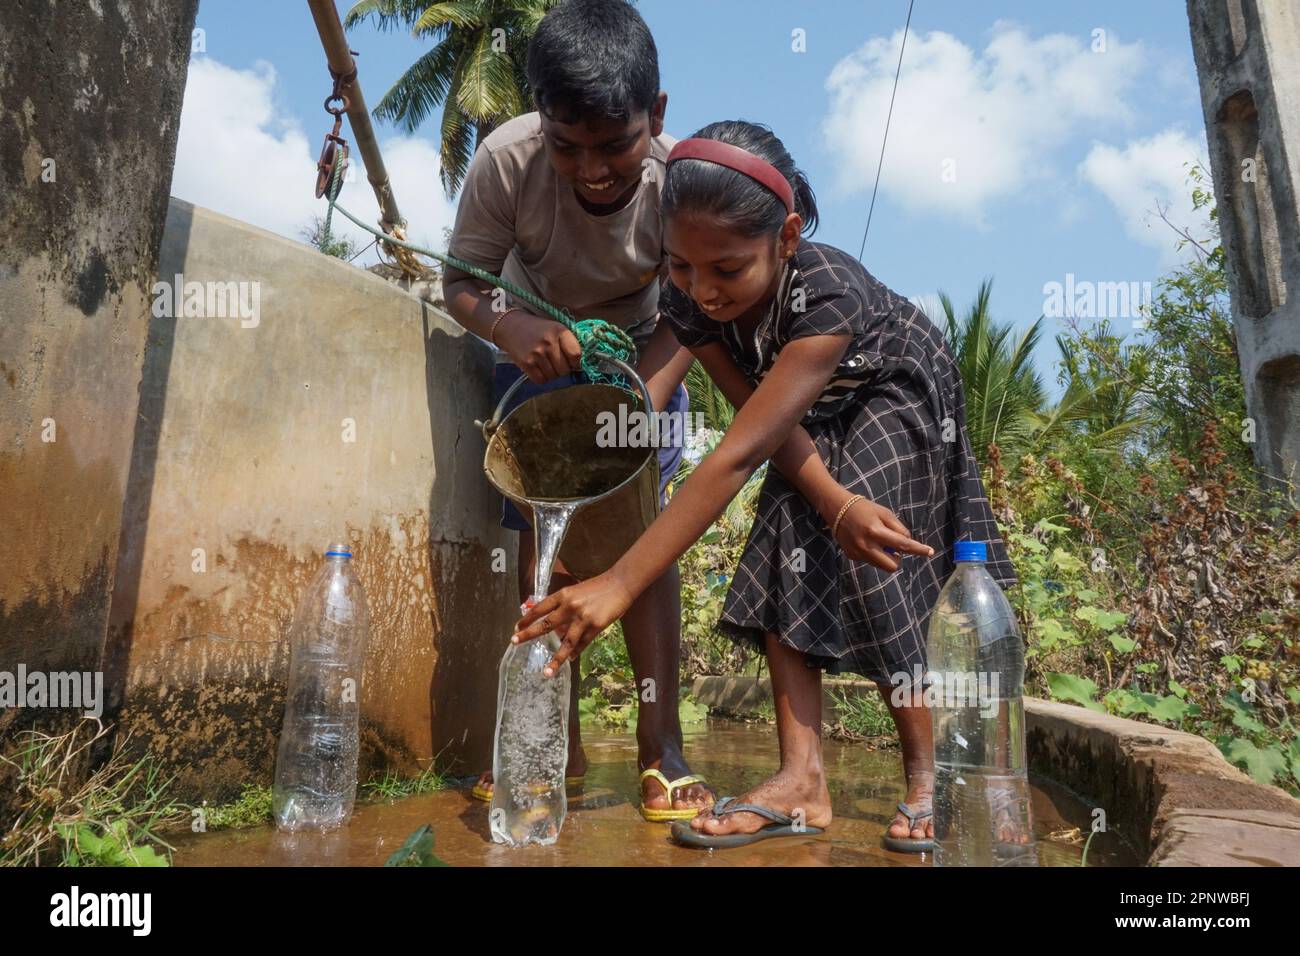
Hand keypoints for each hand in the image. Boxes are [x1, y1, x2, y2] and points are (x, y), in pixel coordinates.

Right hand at [495, 311, 582, 383]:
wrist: (512, 327)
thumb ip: (569, 344)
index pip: (576, 355)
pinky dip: (541, 377)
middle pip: (565, 370)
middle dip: (563, 369)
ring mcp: (537, 353)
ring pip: (554, 377)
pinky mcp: (527, 363)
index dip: (576, 363)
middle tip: (555, 362)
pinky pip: (541, 380)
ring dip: (551, 374)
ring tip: (545, 363)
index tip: (571, 362)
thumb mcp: (556, 329)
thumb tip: (580, 367)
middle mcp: (549, 342)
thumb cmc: (539, 330)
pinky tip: (538, 368)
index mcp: (560, 331)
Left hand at [512, 571, 634, 676]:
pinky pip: (582, 644)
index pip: (540, 608)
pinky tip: (569, 660)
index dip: (527, 618)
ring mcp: (583, 618)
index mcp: (564, 595)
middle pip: (546, 624)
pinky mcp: (596, 626)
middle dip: (529, 634)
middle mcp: (570, 606)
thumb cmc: (597, 587)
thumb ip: (564, 605)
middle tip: (515, 642)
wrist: (620, 583)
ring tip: (547, 672)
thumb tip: (552, 624)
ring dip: (556, 659)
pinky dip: (575, 653)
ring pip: (566, 642)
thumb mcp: (576, 591)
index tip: (516, 627)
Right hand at [830, 493, 933, 571]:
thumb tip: (907, 544)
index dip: (918, 549)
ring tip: (878, 542)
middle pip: (892, 566)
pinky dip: (874, 554)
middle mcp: (866, 546)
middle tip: (894, 547)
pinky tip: (866, 541)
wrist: (837, 509)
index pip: (903, 545)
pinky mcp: (852, 556)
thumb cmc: (864, 508)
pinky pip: (870, 561)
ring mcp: (858, 553)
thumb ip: (898, 529)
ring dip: (886, 557)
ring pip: (881, 566)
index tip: (930, 552)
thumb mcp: (885, 513)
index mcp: (876, 532)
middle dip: (897, 558)